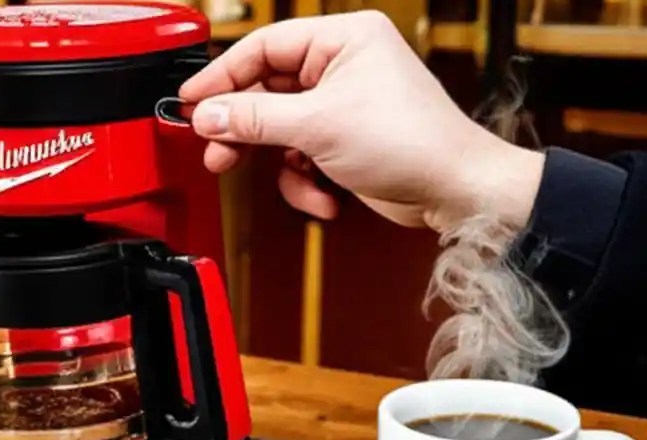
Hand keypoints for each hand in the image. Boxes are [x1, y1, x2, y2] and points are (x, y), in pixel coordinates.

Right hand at [180, 10, 544, 232]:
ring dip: (277, 161)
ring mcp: (342, 104)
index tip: (190, 102)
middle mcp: (343, 65)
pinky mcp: (344, 140)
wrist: (456, 190)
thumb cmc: (415, 142)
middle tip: (217, 148)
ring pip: (279, 129)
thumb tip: (206, 115)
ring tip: (283, 178)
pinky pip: (299, 155)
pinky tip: (322, 194)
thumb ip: (253, 118)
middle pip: (266, 90)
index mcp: (343, 38)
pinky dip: (304, 181)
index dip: (222, 76)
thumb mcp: (318, 125)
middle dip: (245, 127)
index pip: (264, 47)